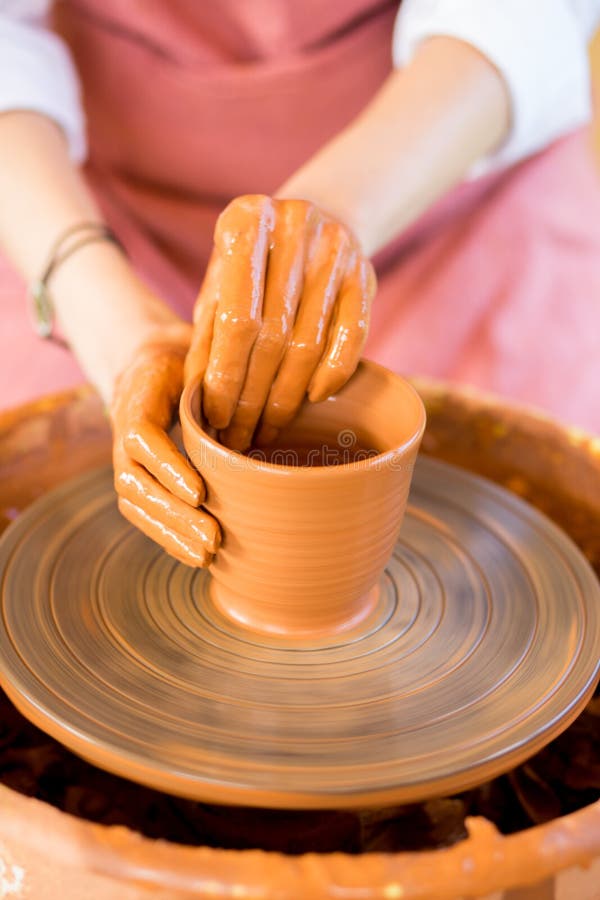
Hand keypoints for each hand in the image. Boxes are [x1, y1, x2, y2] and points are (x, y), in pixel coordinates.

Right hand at [111, 323, 219, 566]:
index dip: (168, 466)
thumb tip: (254, 385)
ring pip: (136, 503)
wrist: (152, 364)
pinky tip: (196, 555)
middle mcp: (122, 430)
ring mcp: (124, 458)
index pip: (142, 436)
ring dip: (171, 532)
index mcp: (137, 395)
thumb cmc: (185, 356)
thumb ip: (212, 367)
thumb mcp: (196, 348)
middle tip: (214, 537)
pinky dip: (167, 536)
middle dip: (175, 514)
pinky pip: (142, 512)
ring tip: (208, 553)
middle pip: (137, 481)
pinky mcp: (135, 477)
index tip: (200, 492)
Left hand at [185, 194, 376, 450]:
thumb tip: (195, 395)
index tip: (216, 416)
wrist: (319, 215)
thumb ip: (207, 329)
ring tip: (267, 430)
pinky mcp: (366, 273)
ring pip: (310, 343)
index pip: (236, 318)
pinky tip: (312, 399)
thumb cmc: (255, 261)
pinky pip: (352, 336)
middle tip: (239, 436)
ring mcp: (335, 250)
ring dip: (287, 397)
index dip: (225, 375)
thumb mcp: (221, 280)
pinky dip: (332, 373)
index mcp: (245, 222)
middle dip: (253, 397)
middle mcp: (294, 227)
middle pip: (273, 336)